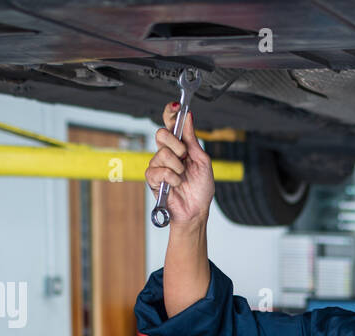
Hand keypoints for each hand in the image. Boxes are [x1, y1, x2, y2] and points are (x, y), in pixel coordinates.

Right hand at [145, 104, 214, 228]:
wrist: (196, 211)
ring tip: (182, 177)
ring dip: (177, 167)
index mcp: (180, 147)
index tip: (176, 106)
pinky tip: (176, 184)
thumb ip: (193, 140)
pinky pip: (158, 170)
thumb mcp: (202, 161)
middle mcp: (167, 153)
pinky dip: (171, 178)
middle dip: (175, 144)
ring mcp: (158, 165)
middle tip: (184, 156)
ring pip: (162, 153)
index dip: (170, 113)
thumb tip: (188, 117)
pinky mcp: (152, 179)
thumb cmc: (201, 189)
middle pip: (161, 133)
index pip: (171, 124)